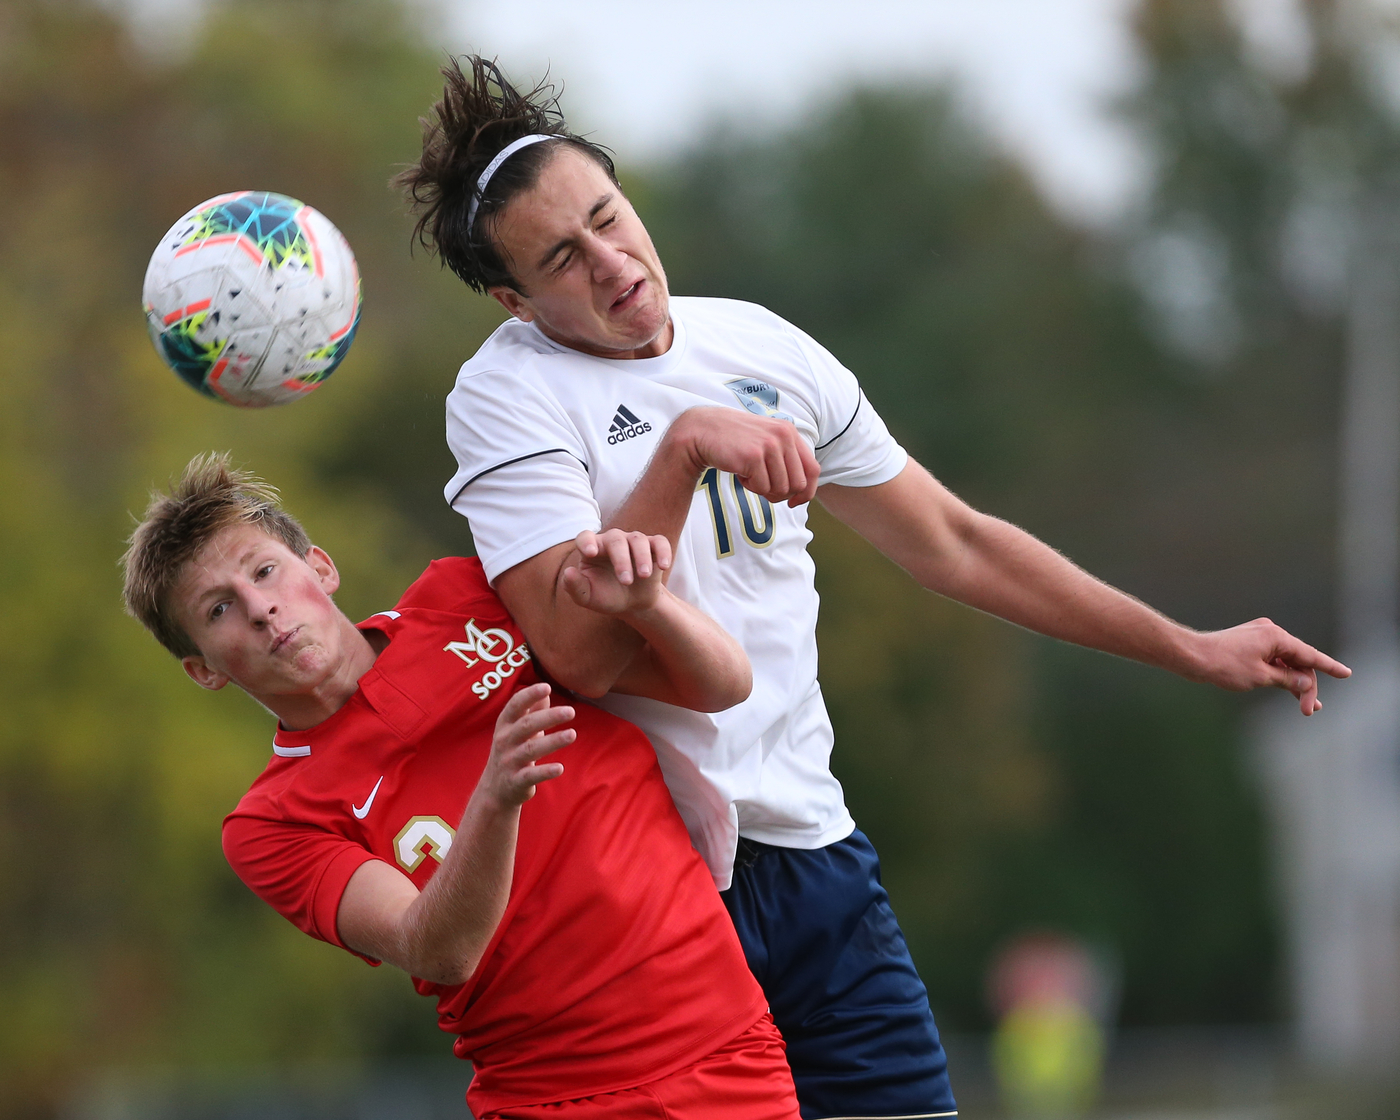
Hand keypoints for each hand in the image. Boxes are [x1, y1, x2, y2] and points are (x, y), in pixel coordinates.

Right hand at [478, 683, 572, 806]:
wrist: (495, 789)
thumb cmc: (512, 751)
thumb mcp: (517, 729)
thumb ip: (531, 710)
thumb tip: (546, 689)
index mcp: (505, 725)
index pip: (515, 705)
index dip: (529, 695)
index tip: (546, 687)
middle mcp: (505, 741)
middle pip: (526, 725)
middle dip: (549, 717)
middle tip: (571, 711)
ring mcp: (509, 761)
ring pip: (531, 749)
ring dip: (553, 741)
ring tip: (572, 734)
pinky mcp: (516, 781)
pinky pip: (531, 775)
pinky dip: (545, 771)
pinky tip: (560, 768)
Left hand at [561, 529, 670, 614]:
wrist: (633, 604)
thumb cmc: (606, 596)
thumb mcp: (587, 597)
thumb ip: (574, 587)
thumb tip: (568, 572)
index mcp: (592, 549)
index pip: (585, 537)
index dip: (587, 542)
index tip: (591, 553)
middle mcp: (612, 541)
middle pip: (616, 540)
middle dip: (621, 560)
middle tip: (626, 581)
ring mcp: (633, 542)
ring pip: (638, 540)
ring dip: (642, 557)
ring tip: (644, 576)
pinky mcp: (653, 546)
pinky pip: (660, 542)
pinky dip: (663, 552)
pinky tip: (664, 566)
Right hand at [670, 407, 819, 505]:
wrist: (703, 431)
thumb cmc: (736, 441)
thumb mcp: (767, 442)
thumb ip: (786, 459)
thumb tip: (802, 492)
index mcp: (790, 432)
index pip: (813, 469)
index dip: (807, 491)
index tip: (794, 502)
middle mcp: (783, 436)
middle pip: (798, 484)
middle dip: (781, 493)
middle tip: (763, 488)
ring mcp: (769, 445)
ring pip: (781, 488)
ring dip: (763, 489)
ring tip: (749, 474)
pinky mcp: (754, 456)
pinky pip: (762, 487)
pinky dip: (750, 486)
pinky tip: (740, 472)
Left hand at [1191, 618, 1351, 715]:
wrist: (1192, 656)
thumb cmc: (1223, 665)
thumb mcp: (1260, 677)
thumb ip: (1287, 679)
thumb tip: (1306, 681)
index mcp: (1275, 636)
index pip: (1309, 654)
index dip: (1329, 666)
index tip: (1346, 673)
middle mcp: (1270, 632)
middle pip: (1298, 660)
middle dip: (1306, 685)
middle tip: (1308, 709)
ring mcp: (1259, 637)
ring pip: (1286, 661)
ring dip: (1295, 682)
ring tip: (1306, 706)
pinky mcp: (1250, 644)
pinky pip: (1273, 660)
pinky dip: (1281, 674)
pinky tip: (1290, 689)